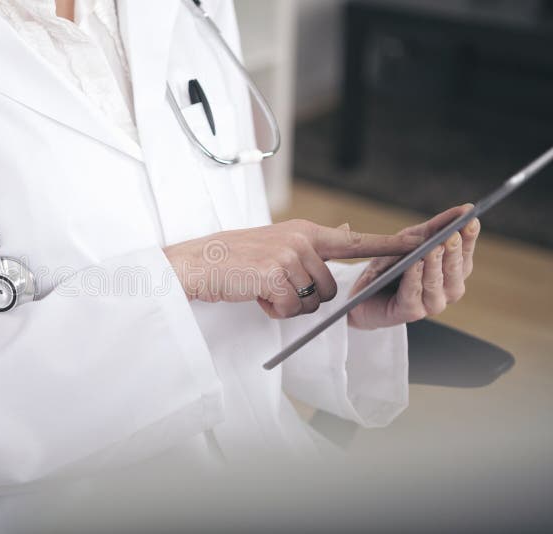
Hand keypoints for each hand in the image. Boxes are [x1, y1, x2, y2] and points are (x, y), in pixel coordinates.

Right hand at [164, 219, 424, 319]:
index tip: (430, 239)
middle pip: (330, 289)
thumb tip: (345, 233)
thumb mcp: (276, 240)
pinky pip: (290, 309)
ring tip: (260, 288)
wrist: (195, 263)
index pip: (359, 240)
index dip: (396, 244)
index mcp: (305, 230)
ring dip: (288, 305)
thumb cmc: (234, 259)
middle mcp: (302, 240)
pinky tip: (254, 294)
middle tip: (272, 286)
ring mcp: (289, 256)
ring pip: (312, 303)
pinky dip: (272, 311)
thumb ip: (313, 242)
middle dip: (304, 298)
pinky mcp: (276, 275)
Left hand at [348, 205, 480, 329]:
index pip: (465, 253)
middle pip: (455, 271)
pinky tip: (414, 265)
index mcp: (452, 272)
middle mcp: (447, 290)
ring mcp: (430, 304)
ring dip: (434, 266)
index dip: (469, 237)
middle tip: (451, 236)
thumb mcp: (412, 239)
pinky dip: (414, 279)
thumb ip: (436, 227)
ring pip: (436, 284)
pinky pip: (413, 295)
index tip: (470, 220)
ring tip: (433, 248)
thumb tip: (465, 209)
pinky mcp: (409, 313)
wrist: (362, 292)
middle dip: (453, 252)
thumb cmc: (392, 264)